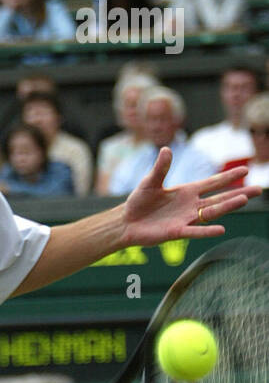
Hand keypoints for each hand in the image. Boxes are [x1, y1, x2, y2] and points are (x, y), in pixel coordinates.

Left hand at [121, 149, 261, 245]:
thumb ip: (160, 168)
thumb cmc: (139, 201)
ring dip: (227, 206)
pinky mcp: (176, 232)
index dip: (227, 177)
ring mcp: (185, 219)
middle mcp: (190, 205)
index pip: (212, 183)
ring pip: (211, 212)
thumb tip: (166, 149)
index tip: (245, 170)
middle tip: (257, 190)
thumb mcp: (150, 182)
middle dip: (237, 193)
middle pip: (219, 198)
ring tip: (244, 199)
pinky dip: (206, 231)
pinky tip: (221, 229)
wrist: (127, 222)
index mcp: (186, 191)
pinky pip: (195, 231)